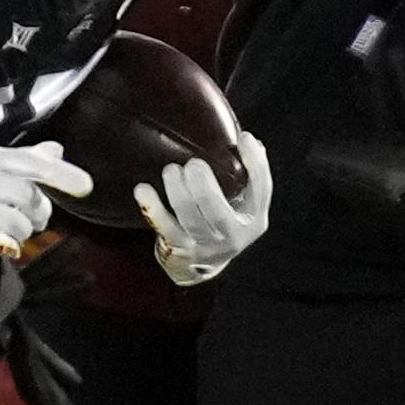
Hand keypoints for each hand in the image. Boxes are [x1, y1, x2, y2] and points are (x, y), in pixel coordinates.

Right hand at [0, 141, 93, 258]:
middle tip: (31, 218)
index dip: (64, 175)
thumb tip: (57, 150)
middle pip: (33, 199)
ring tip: (6, 227)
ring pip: (21, 224)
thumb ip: (26, 158)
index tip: (85, 187)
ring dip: (21, 231)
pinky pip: (5, 240)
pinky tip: (0, 239)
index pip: (37, 165)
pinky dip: (9, 243)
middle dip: (38, 213)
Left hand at [136, 131, 270, 286]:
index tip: (244, 138)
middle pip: (218, 211)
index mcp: (254, 220)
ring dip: (178, 192)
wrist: (200, 267)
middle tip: (194, 163)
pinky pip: (163, 228)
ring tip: (171, 170)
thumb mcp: (241, 205)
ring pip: (190, 219)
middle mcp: (232, 236)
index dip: (256, 163)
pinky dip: (153, 207)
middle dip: (204, 186)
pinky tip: (142, 189)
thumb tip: (244, 139)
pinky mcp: (179, 251)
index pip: (262, 190)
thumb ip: (244, 177)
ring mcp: (204, 247)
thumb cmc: (221, 223)